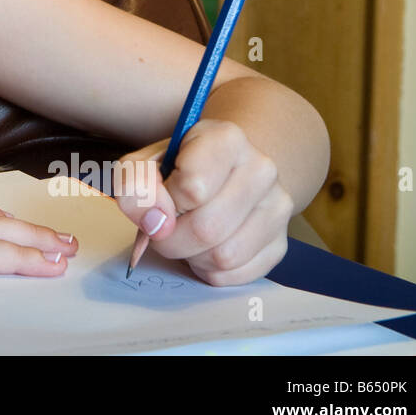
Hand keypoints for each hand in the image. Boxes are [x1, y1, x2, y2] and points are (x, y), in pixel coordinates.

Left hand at [112, 119, 294, 285]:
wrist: (222, 172)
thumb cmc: (178, 167)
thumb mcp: (144, 164)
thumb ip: (134, 185)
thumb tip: (154, 223)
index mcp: (226, 139)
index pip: (192, 187)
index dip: (165, 202)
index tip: (162, 197)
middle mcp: (261, 169)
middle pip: (206, 229)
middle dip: (170, 238)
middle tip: (162, 227)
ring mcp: (277, 208)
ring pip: (223, 257)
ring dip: (191, 255)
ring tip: (186, 234)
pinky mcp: (281, 243)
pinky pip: (235, 275)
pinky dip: (208, 270)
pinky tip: (204, 247)